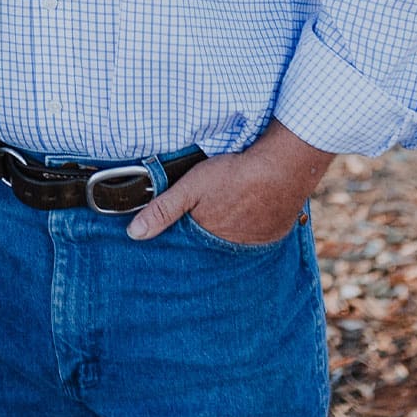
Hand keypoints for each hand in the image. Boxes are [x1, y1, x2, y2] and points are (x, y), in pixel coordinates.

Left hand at [126, 120, 333, 245]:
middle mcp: (231, 248)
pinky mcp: (274, 235)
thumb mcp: (191, 187)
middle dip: (205, 237)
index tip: (178, 231)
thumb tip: (133, 234)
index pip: (189, 246)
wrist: (282, 169)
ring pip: (233, 242)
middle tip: (206, 218)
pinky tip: (247, 213)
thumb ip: (162, 210)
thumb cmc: (234, 175)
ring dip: (228, 232)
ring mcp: (255, 243)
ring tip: (226, 214)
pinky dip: (249, 228)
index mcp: (208, 238)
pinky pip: (256, 237)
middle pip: (211, 245)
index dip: (183, 237)